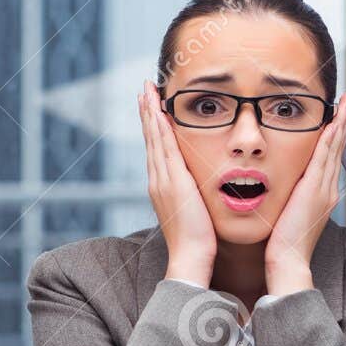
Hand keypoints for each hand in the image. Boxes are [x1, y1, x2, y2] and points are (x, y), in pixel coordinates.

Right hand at [140, 80, 216, 286]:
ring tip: (147, 90)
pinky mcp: (171, 180)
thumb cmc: (199, 240)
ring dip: (150, 112)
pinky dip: (159, 126)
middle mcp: (158, 180)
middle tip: (144, 89)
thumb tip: (201, 188)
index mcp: (163, 186)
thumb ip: (195, 196)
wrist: (191, 257)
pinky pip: (164, 146)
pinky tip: (158, 109)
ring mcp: (162, 179)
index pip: (157, 149)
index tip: (152, 106)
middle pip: (151, 138)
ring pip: (154, 138)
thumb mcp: (195, 211)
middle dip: (147, 112)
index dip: (154, 126)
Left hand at [264, 92, 345, 295]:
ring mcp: (324, 189)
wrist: (289, 260)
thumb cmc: (284, 242)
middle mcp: (328, 189)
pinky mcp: (315, 189)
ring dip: (342, 123)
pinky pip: (325, 157)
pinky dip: (331, 137)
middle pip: (339, 148)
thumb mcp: (291, 213)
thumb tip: (286, 184)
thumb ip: (292, 195)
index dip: (337, 134)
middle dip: (345, 122)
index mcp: (323, 194)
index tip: (340, 115)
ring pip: (335, 148)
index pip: (332, 156)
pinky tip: (334, 121)